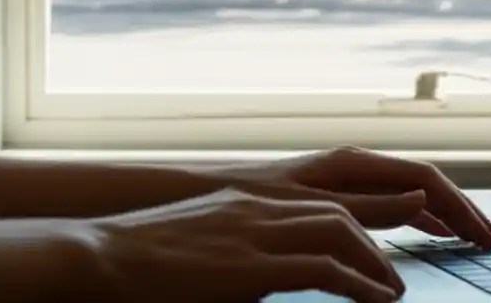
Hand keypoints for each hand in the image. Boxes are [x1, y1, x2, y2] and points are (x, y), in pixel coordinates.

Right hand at [80, 187, 402, 302]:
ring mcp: (254, 233)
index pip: (318, 199)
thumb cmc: (136, 263)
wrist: (98, 258)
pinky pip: (322, 270)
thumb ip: (234, 256)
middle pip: (339, 210)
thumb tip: (250, 278)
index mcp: (245, 202)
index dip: (360, 213)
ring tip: (392, 292)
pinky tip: (376, 301)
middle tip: (392, 273)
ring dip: (373, 262)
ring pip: (339, 232)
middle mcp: (257, 208)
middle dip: (377, 236)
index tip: (387, 230)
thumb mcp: (197, 249)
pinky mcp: (249, 266)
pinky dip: (357, 284)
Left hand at [220, 146, 490, 247]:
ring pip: (408, 195)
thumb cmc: (248, 200)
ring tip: (469, 238)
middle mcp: (353, 167)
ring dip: (441, 216)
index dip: (459, 208)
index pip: (425, 180)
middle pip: (423, 184)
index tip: (483, 234)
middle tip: (490, 240)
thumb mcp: (312, 209)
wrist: (197, 196)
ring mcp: (344, 180)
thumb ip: (369, 207)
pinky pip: (388, 205)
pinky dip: (415, 220)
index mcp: (352, 164)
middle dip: (459, 211)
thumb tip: (423, 198)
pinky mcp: (332, 197)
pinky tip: (427, 235)